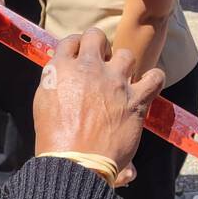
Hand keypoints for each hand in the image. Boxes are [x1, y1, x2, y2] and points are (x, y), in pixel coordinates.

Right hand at [32, 29, 165, 185]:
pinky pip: (154, 78)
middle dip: (99, 45)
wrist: (75, 162)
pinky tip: (149, 84)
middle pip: (96, 36)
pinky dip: (154, 79)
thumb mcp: (43, 102)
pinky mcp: (135, 99)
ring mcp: (114, 82)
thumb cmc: (55, 138)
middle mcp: (89, 68)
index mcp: (62, 68)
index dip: (77, 47)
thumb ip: (55, 82)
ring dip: (124, 64)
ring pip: (126, 54)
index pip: (70, 41)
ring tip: (123, 77)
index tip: (80, 55)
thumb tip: (65, 75)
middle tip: (101, 61)